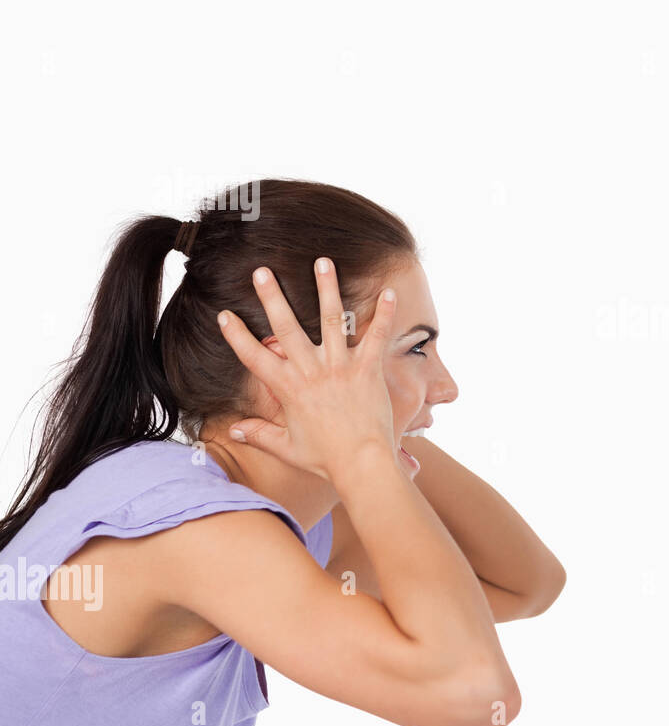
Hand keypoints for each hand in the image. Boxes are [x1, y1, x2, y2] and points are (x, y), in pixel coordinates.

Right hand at [215, 258, 399, 482]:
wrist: (362, 463)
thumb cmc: (325, 459)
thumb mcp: (286, 447)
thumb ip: (259, 434)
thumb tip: (233, 430)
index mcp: (288, 388)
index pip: (254, 356)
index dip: (236, 336)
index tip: (223, 315)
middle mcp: (312, 370)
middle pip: (286, 326)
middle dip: (272, 296)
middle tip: (261, 271)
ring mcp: (341, 366)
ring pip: (332, 319)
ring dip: (326, 288)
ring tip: (322, 261)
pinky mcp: (368, 368)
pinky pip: (377, 335)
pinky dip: (384, 314)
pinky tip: (389, 291)